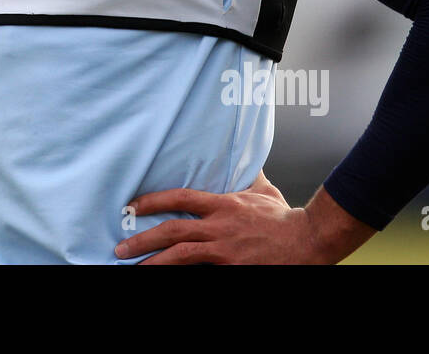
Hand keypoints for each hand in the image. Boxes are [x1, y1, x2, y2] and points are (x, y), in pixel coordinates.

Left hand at [115, 171, 346, 263]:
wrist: (308, 241)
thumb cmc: (283, 218)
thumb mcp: (261, 191)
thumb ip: (245, 175)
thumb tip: (241, 152)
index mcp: (223, 205)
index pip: (180, 198)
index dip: (152, 200)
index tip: (131, 206)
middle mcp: (220, 228)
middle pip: (172, 232)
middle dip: (142, 239)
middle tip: (120, 248)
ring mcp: (226, 252)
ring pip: (181, 256)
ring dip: (154, 262)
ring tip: (133, 268)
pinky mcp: (233, 270)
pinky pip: (201, 273)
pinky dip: (183, 274)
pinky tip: (165, 276)